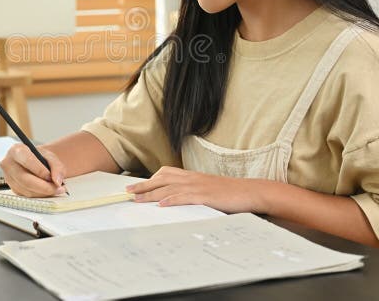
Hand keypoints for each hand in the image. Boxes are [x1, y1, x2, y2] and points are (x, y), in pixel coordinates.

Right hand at [0, 143, 66, 196]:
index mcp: (17, 151)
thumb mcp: (50, 156)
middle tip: (57, 188)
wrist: (34, 162)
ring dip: (43, 192)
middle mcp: (9, 164)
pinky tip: (47, 191)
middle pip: (25, 180)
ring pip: (27, 190)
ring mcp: (9, 178)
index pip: (27, 161)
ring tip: (56, 189)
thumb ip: (56, 167)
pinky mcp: (13, 188)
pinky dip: (40, 195)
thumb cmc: (39, 158)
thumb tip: (57, 181)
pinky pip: (27, 195)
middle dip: (44, 186)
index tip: (52, 177)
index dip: (40, 171)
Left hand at [126, 166, 267, 213]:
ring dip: (150, 194)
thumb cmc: (231, 193)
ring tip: (136, 199)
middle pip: (162, 179)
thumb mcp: (209, 190)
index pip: (166, 173)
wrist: (251, 192)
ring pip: (168, 188)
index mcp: (193, 176)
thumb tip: (177, 200)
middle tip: (127, 191)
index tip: (135, 186)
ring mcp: (198, 186)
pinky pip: (184, 197)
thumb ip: (193, 193)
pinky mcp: (205, 196)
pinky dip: (171, 200)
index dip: (149, 179)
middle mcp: (192, 178)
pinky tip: (161, 205)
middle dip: (143, 186)